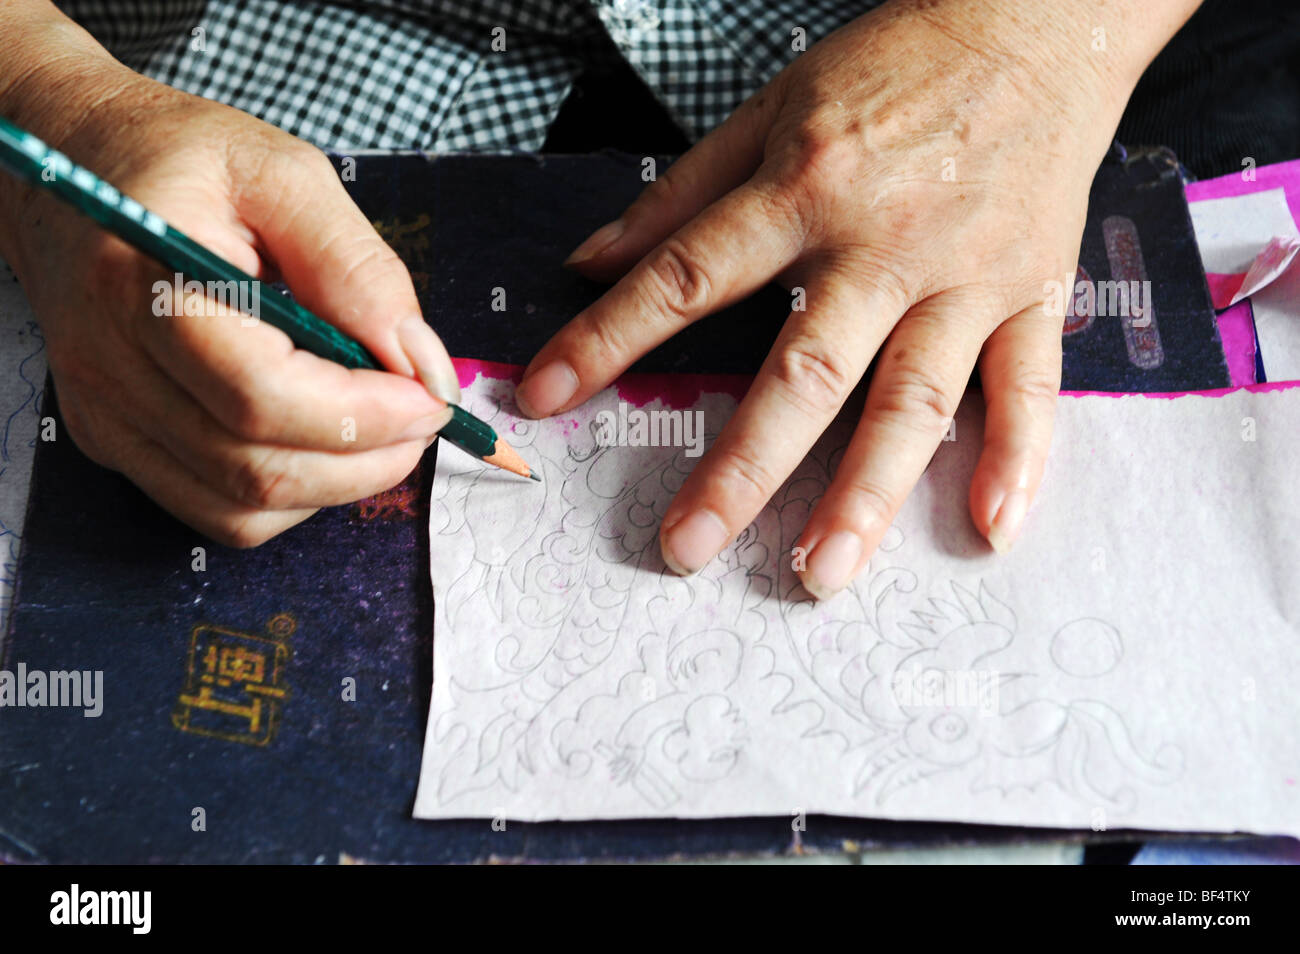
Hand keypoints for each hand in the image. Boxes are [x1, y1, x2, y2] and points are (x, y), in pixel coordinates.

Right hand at [2, 65, 460, 545]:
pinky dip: (291, 495)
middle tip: (423, 416)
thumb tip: (421, 365)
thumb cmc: (184, 163)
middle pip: (256, 468)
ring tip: (383, 426)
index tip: (430, 397)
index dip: (362, 414)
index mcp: (144, 285)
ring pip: (242, 509)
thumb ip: (357, 269)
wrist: (77, 169)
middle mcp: (110, 366)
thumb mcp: (285, 174)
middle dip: (367, 459)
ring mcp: (105, 415)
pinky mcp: (115, 441)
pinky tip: (322, 440)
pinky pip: (218, 511)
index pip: (261, 395)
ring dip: (336, 484)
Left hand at [516, 0, 1191, 596]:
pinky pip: (1029, 384)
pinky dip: (1019, 457)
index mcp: (805, 187)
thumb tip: (586, 259)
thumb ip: (679, 195)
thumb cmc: (895, 62)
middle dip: (741, 469)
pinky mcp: (1035, 289)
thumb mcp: (771, 105)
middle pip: (803, 372)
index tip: (547, 398)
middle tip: (686, 548)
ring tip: (818, 573)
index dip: (609, 340)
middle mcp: (883, 242)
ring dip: (864, 495)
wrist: (1036, 18)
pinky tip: (989, 526)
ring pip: (911, 399)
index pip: (687, 278)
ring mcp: (966, 274)